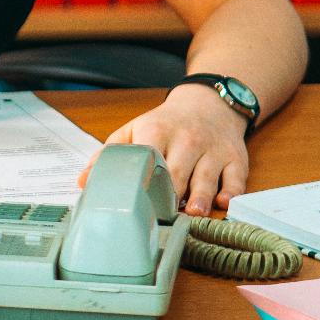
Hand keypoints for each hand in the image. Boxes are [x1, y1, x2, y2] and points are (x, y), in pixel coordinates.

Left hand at [80, 84, 249, 216]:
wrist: (208, 103)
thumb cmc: (166, 124)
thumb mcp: (135, 130)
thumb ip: (110, 155)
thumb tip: (83, 182)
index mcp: (157, 131)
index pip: (148, 155)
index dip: (143, 179)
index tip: (136, 201)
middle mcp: (187, 139)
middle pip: (177, 172)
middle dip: (170, 195)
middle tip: (162, 216)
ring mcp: (213, 149)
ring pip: (206, 177)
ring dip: (200, 197)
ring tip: (192, 213)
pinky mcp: (235, 158)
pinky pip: (236, 178)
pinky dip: (231, 192)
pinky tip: (223, 203)